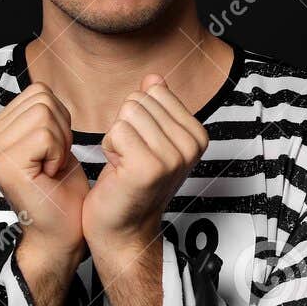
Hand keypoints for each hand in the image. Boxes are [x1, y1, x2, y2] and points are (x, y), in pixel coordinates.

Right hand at [0, 82, 88, 270]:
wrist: (61, 231)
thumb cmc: (60, 188)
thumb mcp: (50, 141)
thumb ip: (39, 114)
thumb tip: (42, 91)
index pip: (39, 92)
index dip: (60, 120)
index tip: (53, 152)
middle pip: (42, 98)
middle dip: (62, 129)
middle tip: (54, 161)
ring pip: (45, 113)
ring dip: (61, 142)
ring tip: (51, 168)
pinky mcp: (4, 164)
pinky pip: (46, 135)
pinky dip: (58, 154)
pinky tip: (48, 175)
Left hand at [82, 73, 208, 263]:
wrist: (122, 228)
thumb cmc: (132, 183)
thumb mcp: (151, 138)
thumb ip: (155, 105)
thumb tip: (154, 78)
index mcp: (197, 135)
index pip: (154, 91)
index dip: (138, 117)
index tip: (142, 146)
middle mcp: (190, 146)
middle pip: (139, 101)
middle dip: (126, 127)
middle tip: (131, 157)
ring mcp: (172, 158)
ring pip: (126, 114)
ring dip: (116, 139)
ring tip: (126, 164)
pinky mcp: (148, 168)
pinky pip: (116, 131)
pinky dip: (110, 150)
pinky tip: (119, 171)